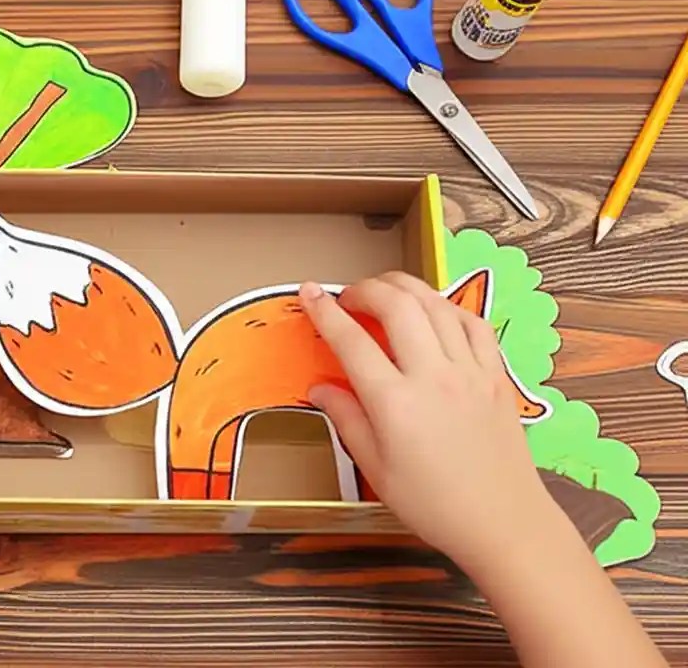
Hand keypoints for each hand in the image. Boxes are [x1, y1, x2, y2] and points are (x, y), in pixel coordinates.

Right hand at [299, 272, 560, 569]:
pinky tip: (433, 312)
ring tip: (385, 294)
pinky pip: (473, 323)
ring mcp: (470, 372)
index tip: (308, 293)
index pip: (351, 341)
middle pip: (396, 305)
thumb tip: (319, 388)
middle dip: (365, 289)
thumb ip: (346, 419)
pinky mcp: (496, 375)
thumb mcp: (375, 469)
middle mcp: (433, 377)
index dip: (324, 311)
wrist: (502, 522)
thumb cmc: (433, 504)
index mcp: (395, 403)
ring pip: (435, 304)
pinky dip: (446, 307)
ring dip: (404, 288)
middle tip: (348, 298)